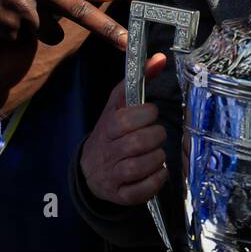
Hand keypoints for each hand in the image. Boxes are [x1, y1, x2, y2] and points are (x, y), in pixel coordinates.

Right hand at [0, 0, 141, 46]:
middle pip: (78, 12)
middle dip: (106, 29)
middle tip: (128, 44)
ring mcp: (23, 7)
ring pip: (50, 33)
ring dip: (42, 27)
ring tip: (20, 6)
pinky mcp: (8, 26)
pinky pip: (25, 38)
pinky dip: (17, 30)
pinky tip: (2, 12)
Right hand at [80, 52, 170, 205]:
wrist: (90, 169)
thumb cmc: (111, 132)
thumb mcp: (119, 104)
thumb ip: (139, 80)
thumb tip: (160, 57)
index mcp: (108, 126)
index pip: (128, 119)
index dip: (146, 115)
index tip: (150, 114)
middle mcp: (108, 151)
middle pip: (137, 143)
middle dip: (155, 137)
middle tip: (157, 135)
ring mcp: (112, 175)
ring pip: (139, 167)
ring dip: (156, 159)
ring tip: (157, 152)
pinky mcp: (120, 194)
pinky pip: (140, 192)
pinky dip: (154, 181)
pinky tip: (158, 171)